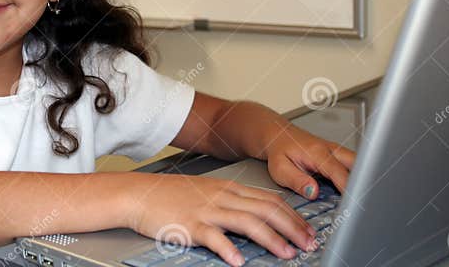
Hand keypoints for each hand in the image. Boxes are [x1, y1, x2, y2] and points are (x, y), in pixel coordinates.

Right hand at [123, 172, 319, 266]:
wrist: (140, 193)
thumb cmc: (171, 196)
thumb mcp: (207, 193)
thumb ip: (232, 203)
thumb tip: (258, 218)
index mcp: (228, 189)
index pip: (269, 200)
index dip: (293, 216)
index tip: (308, 231)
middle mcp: (221, 197)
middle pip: (265, 209)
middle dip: (292, 227)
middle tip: (308, 244)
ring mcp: (206, 210)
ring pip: (247, 221)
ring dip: (271, 238)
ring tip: (286, 253)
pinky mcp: (189, 224)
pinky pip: (213, 237)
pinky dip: (228, 249)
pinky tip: (238, 261)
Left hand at [264, 123, 356, 199]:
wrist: (278, 136)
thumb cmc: (279, 151)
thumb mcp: (280, 169)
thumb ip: (296, 181)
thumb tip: (313, 192)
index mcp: (318, 153)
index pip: (340, 173)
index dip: (349, 190)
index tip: (353, 205)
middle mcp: (332, 150)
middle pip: (358, 166)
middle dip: (363, 184)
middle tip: (361, 204)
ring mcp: (337, 152)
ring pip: (359, 165)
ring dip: (361, 181)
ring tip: (357, 200)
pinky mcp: (339, 156)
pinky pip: (354, 167)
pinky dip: (356, 178)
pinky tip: (351, 191)